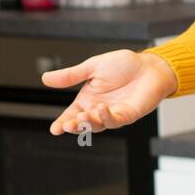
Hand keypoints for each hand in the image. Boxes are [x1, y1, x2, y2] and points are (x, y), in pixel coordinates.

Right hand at [42, 50, 177, 134]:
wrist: (149, 65)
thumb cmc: (125, 65)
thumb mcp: (92, 67)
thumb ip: (70, 76)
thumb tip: (45, 78)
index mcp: (88, 99)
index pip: (72, 115)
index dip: (62, 123)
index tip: (54, 129)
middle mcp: (99, 109)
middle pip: (83, 124)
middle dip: (74, 126)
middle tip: (67, 125)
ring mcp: (114, 113)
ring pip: (98, 125)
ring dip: (89, 123)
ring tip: (82, 117)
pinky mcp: (128, 114)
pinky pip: (115, 120)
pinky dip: (107, 117)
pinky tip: (101, 109)